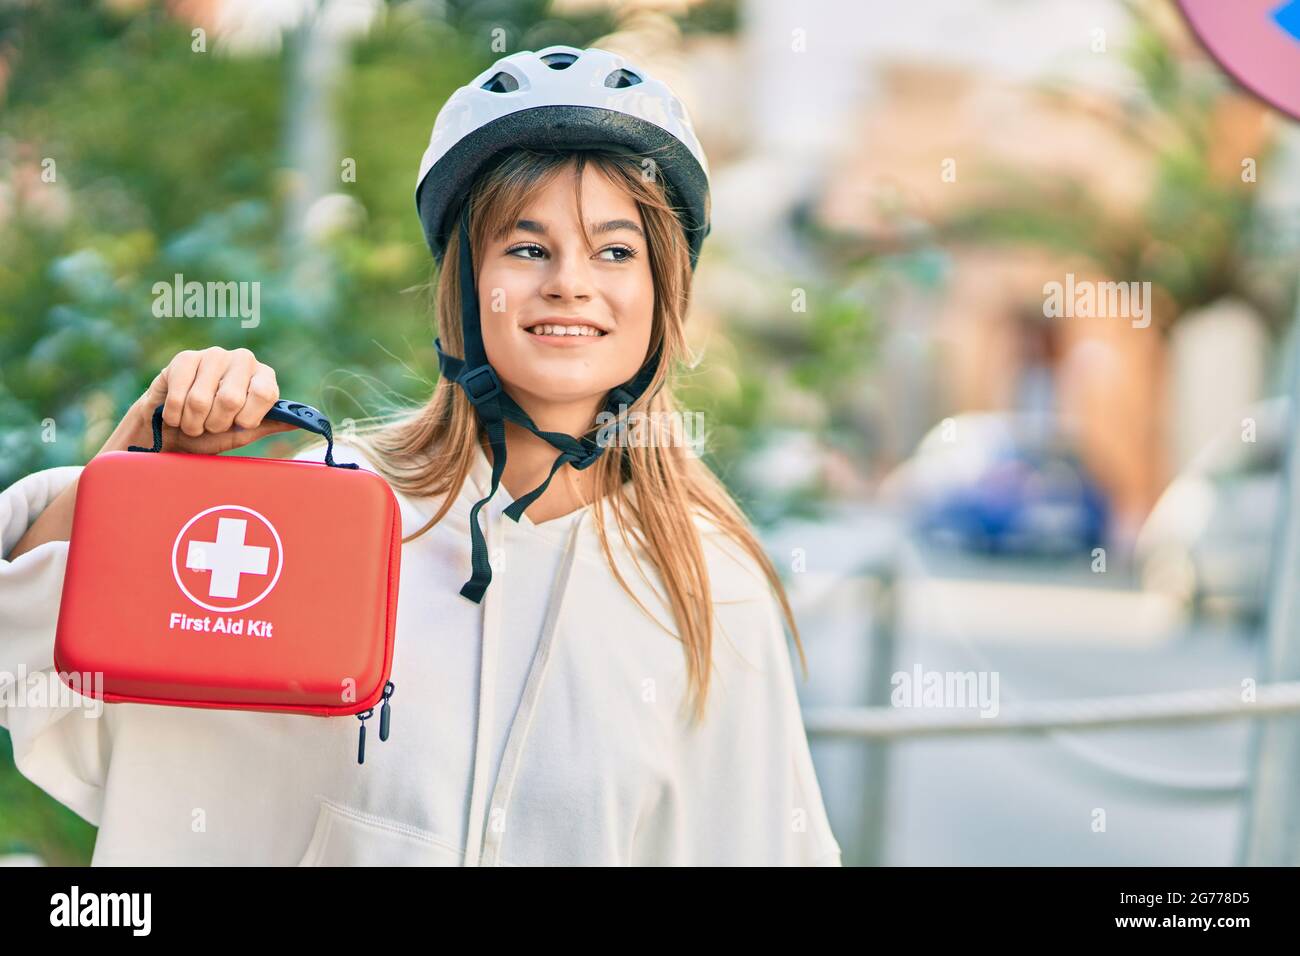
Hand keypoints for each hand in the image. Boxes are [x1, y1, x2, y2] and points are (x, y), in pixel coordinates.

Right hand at [98, 347, 298, 456]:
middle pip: (231, 399)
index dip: (248, 417)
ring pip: (201, 400)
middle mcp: (243, 360)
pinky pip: (179, 395)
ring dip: (193, 422)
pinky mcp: (184, 358)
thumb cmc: (211, 431)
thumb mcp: (244, 432)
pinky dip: (175, 415)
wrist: (171, 430)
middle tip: (211, 425)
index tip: (239, 424)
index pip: (265, 393)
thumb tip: (300, 420)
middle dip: (216, 423)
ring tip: (193, 421)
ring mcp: (213, 356)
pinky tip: (175, 414)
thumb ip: (269, 424)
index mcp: (264, 377)